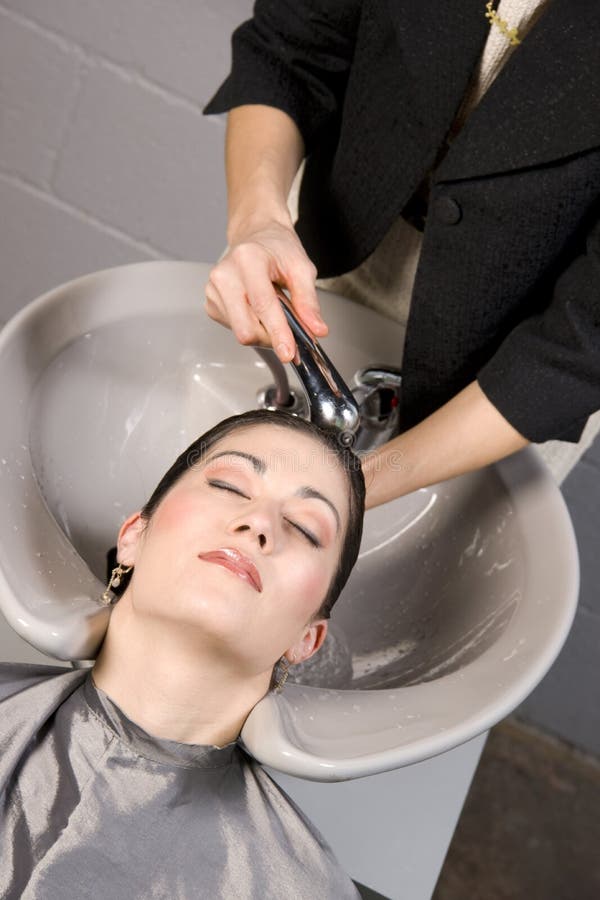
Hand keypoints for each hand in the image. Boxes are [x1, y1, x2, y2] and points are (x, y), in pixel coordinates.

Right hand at [204, 220, 327, 362]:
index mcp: (247, 260)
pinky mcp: (211, 303)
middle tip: (287, 328)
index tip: (288, 353)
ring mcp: (214, 290)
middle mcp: (225, 274)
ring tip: (271, 309)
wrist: (257, 236)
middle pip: (246, 329)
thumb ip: (309, 301)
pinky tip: (257, 309)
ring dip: (263, 331)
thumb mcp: (301, 268)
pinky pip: (235, 329)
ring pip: (242, 333)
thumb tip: (316, 329)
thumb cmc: (277, 249)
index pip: (263, 306)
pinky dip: (252, 326)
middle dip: (271, 337)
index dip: (278, 333)